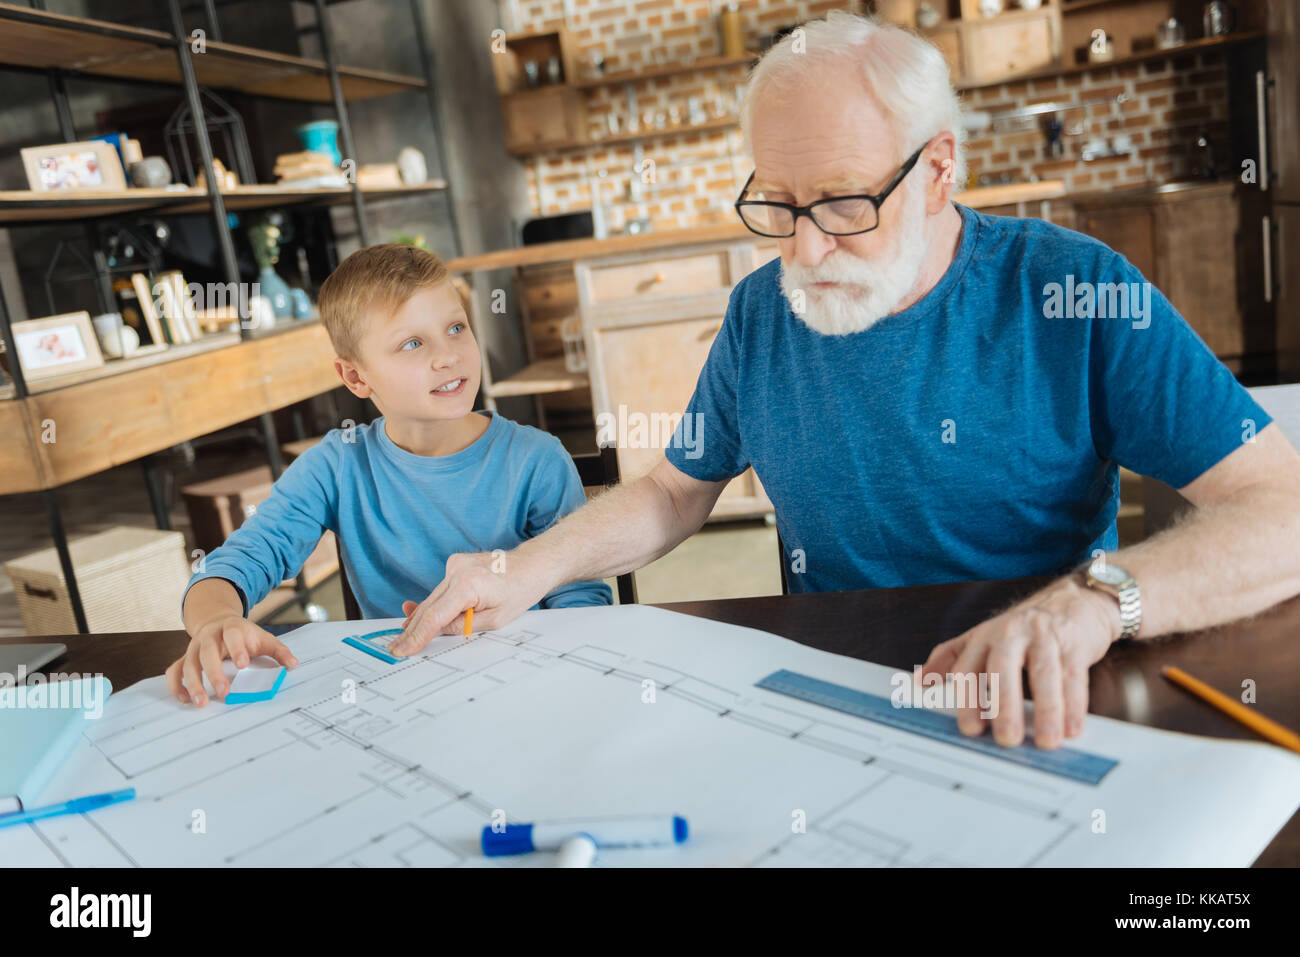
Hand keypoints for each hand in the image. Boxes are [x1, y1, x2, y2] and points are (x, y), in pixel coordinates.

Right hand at [165, 615, 298, 706]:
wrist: (217, 620)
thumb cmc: (243, 634)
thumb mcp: (263, 637)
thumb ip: (279, 651)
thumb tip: (293, 665)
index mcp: (231, 627)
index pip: (232, 634)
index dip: (236, 648)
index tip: (242, 664)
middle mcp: (209, 636)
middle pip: (207, 651)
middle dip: (214, 672)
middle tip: (224, 692)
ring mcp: (194, 647)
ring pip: (188, 663)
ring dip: (193, 683)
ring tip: (201, 702)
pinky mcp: (185, 657)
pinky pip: (174, 671)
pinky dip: (176, 685)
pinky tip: (184, 699)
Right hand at [388, 550, 548, 656]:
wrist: (532, 565)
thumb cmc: (520, 591)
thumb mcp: (494, 620)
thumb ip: (462, 626)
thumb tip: (437, 630)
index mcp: (468, 584)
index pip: (435, 616)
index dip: (417, 636)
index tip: (402, 649)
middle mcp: (457, 570)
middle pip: (428, 607)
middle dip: (412, 630)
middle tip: (395, 647)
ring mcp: (455, 564)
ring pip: (432, 598)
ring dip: (423, 617)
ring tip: (405, 638)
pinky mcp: (456, 563)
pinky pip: (441, 590)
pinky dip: (436, 604)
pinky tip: (423, 616)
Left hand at [920, 575, 1120, 748]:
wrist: (1071, 601)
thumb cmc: (1022, 628)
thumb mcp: (981, 638)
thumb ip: (950, 658)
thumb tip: (920, 680)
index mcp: (983, 638)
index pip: (968, 668)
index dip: (968, 699)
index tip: (971, 729)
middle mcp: (1010, 634)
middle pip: (1002, 668)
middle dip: (1004, 704)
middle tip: (1007, 738)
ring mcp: (1043, 636)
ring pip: (1044, 673)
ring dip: (1047, 709)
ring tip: (1047, 740)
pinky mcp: (1073, 642)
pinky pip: (1073, 675)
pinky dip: (1074, 704)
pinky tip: (1072, 728)